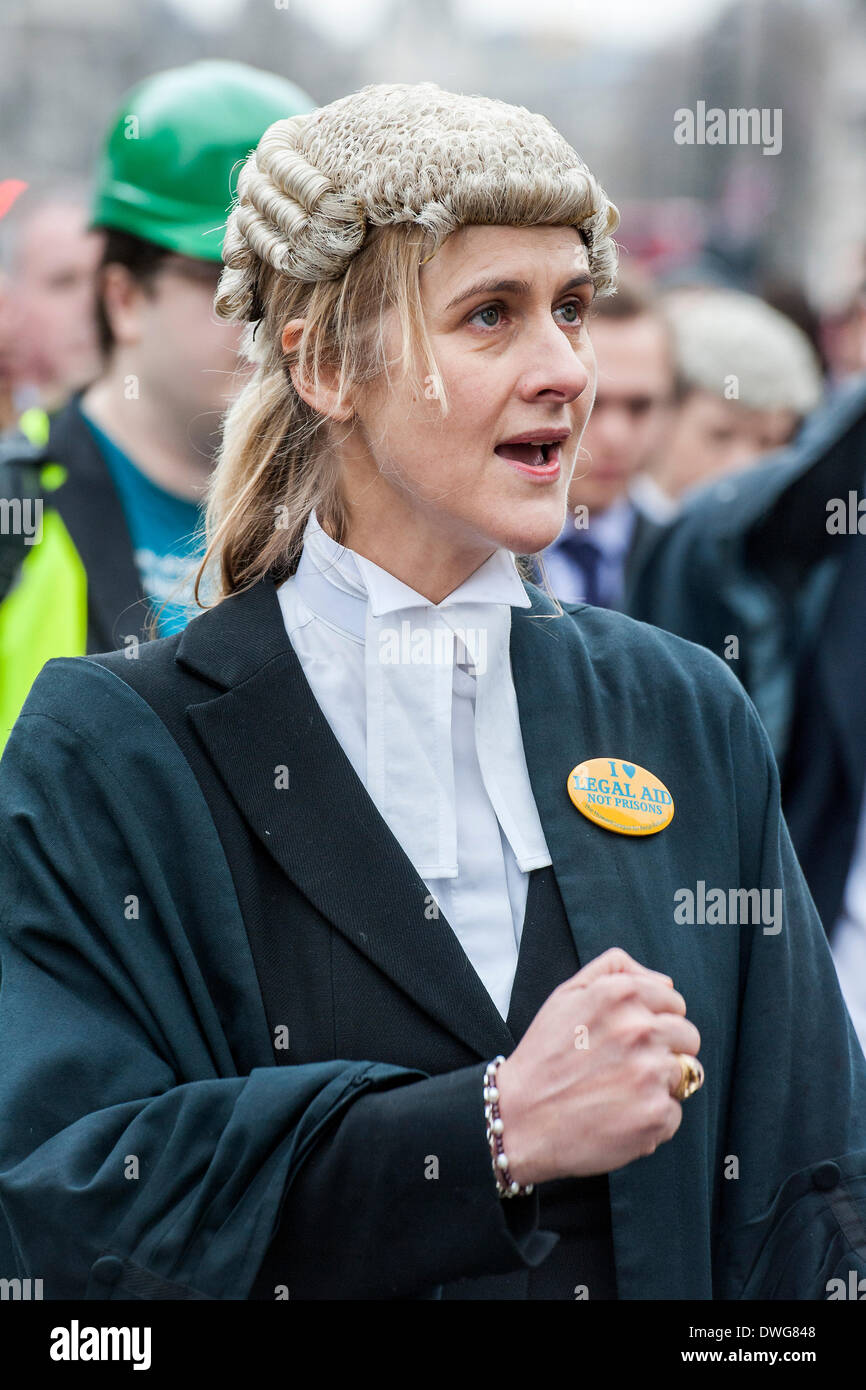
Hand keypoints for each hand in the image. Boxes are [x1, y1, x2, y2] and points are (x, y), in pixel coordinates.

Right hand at [495, 947, 699, 1183]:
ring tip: (621, 1091)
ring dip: (660, 1084)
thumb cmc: (543, 1057)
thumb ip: (616, 970)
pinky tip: (619, 1116)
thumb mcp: (567, 994)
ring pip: (685, 1075)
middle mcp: (639, 1030)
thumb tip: (665, 982)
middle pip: (688, 1037)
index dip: (656, 1020)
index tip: (633, 1037)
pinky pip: (674, 1113)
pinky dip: (652, 1118)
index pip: (675, 1003)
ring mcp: (650, 1074)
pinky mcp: (655, 1115)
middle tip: (628, 1066)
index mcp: (621, 995)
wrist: (519, 1118)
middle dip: (666, 1050)